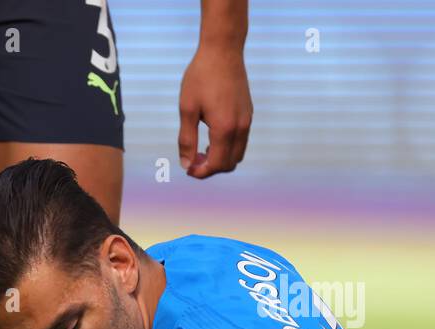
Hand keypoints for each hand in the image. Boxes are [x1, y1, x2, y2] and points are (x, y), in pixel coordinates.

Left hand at [177, 45, 251, 177]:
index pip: (217, 164)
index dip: (201, 172)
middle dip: (210, 168)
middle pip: (230, 164)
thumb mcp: (187, 109)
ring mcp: (247, 120)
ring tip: (200, 151)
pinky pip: (241, 141)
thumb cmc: (201, 77)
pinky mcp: (249, 113)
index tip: (187, 168)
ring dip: (220, 159)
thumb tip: (186, 165)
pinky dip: (228, 148)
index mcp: (225, 128)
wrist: (223, 50)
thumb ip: (187, 139)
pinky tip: (211, 139)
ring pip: (238, 154)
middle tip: (192, 161)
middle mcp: (241, 127)